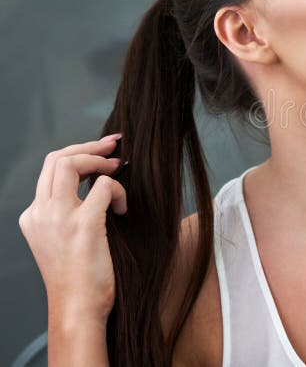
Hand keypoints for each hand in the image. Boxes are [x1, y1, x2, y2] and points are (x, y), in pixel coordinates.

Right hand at [19, 134, 127, 323]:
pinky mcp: (82, 224)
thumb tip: (98, 186)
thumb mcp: (64, 241)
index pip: (50, 169)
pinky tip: (124, 209)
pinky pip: (104, 187)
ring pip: (70, 163)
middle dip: (88, 146)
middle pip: (56, 158)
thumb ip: (70, 214)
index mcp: (33, 216)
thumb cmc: (80, 279)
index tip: (103, 151)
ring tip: (119, 166)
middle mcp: (40, 213)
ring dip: (99, 159)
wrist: (77, 309)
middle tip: (114, 145)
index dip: (78, 153)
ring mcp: (58, 217)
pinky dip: (119, 191)